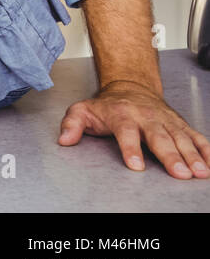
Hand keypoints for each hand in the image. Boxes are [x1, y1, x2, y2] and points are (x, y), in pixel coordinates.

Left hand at [58, 81, 209, 178]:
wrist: (130, 86)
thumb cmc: (107, 105)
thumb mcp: (83, 110)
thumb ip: (71, 124)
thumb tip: (64, 139)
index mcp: (122, 114)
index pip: (126, 132)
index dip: (131, 149)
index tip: (136, 165)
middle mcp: (146, 116)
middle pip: (159, 137)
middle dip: (170, 156)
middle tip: (180, 172)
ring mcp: (165, 120)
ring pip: (180, 138)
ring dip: (192, 155)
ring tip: (199, 172)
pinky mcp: (179, 124)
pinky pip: (195, 136)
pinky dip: (205, 149)